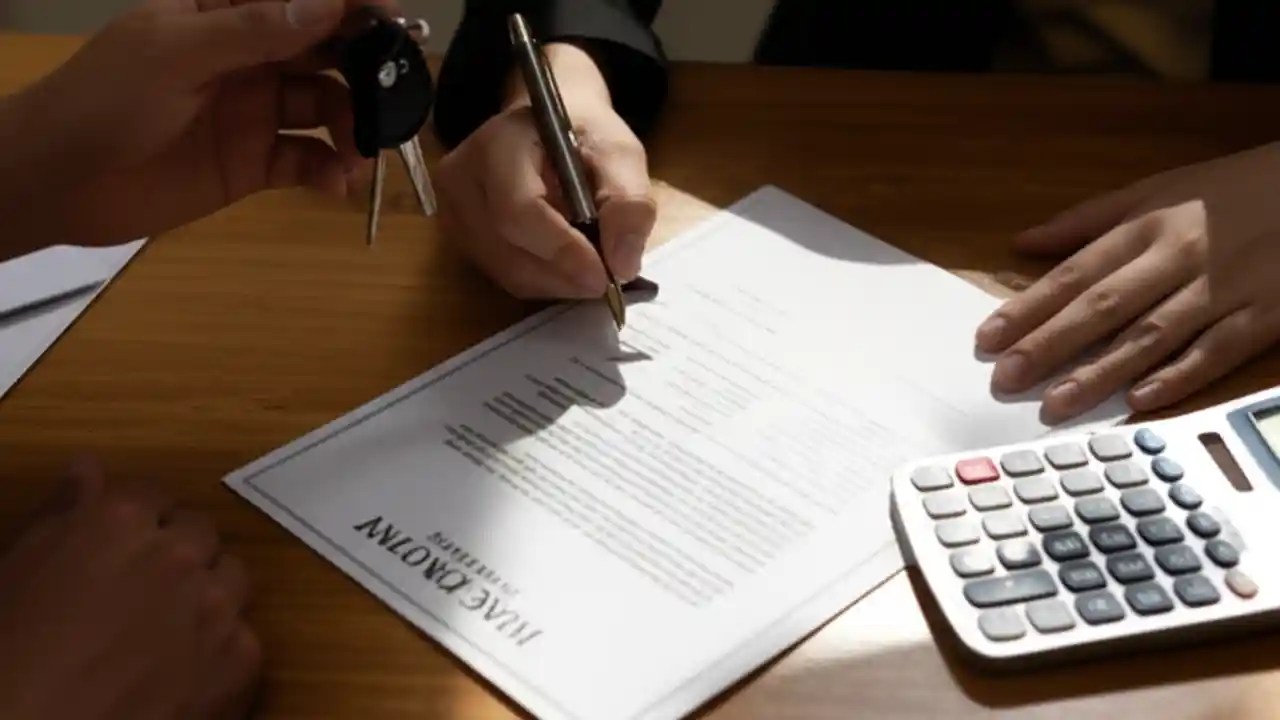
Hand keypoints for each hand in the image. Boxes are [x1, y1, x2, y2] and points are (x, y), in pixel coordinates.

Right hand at [0, 458, 256, 719]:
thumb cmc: (9, 657)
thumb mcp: (16, 573)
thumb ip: (60, 514)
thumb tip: (87, 467)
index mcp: (118, 524)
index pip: (151, 495)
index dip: (135, 522)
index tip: (120, 548)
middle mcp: (178, 555)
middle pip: (198, 533)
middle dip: (175, 553)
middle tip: (140, 594)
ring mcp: (216, 608)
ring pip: (231, 578)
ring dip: (206, 594)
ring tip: (165, 631)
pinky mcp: (241, 661)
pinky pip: (244, 636)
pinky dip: (218, 650)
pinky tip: (181, 674)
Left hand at [1, 0, 392, 251]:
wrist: (57, 182)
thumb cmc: (104, 101)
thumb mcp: (175, 53)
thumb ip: (252, 30)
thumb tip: (328, 3)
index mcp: (222, 13)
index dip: (350, 4)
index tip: (396, 20)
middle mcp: (247, 57)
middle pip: (324, 51)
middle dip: (365, 69)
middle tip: (398, 94)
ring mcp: (253, 110)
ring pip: (326, 108)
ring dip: (354, 126)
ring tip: (365, 152)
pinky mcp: (253, 164)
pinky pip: (307, 161)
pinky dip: (329, 171)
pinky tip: (337, 183)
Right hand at [436, 42, 656, 298]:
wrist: (545, 125)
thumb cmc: (583, 134)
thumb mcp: (620, 153)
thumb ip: (629, 203)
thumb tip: (623, 265)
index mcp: (496, 145)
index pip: (517, 210)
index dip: (561, 250)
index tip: (605, 276)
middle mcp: (461, 180)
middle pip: (508, 251)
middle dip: (565, 275)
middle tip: (608, 281)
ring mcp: (453, 212)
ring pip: (507, 272)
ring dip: (557, 283)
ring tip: (591, 270)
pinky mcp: (460, 237)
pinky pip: (503, 277)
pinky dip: (543, 282)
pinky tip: (567, 267)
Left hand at [976, 142, 1279, 421]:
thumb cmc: (1231, 192)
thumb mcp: (1157, 190)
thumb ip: (1086, 220)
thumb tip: (1022, 242)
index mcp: (1148, 226)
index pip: (1076, 273)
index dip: (1029, 307)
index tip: (988, 339)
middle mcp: (1179, 257)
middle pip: (1104, 306)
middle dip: (1050, 344)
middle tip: (1007, 379)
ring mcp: (1223, 288)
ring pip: (1152, 334)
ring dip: (1101, 371)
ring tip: (1057, 403)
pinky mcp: (1264, 315)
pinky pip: (1216, 351)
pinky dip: (1179, 376)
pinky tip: (1140, 400)